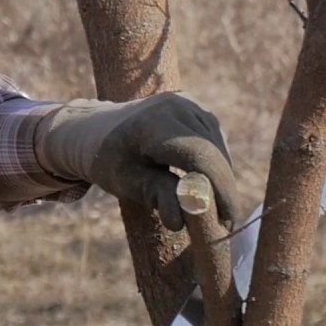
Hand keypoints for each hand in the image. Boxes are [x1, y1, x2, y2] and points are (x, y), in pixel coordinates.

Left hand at [35, 92, 240, 231]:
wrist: (98, 129)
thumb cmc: (110, 161)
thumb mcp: (126, 182)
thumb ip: (157, 195)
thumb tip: (181, 220)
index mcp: (154, 123)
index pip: (199, 156)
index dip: (219, 189)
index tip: (227, 220)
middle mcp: (176, 106)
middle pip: (214, 152)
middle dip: (224, 189)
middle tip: (226, 222)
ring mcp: (189, 103)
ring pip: (219, 147)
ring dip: (222, 178)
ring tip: (216, 208)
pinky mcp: (197, 108)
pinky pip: (216, 140)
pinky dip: (216, 164)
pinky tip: (209, 185)